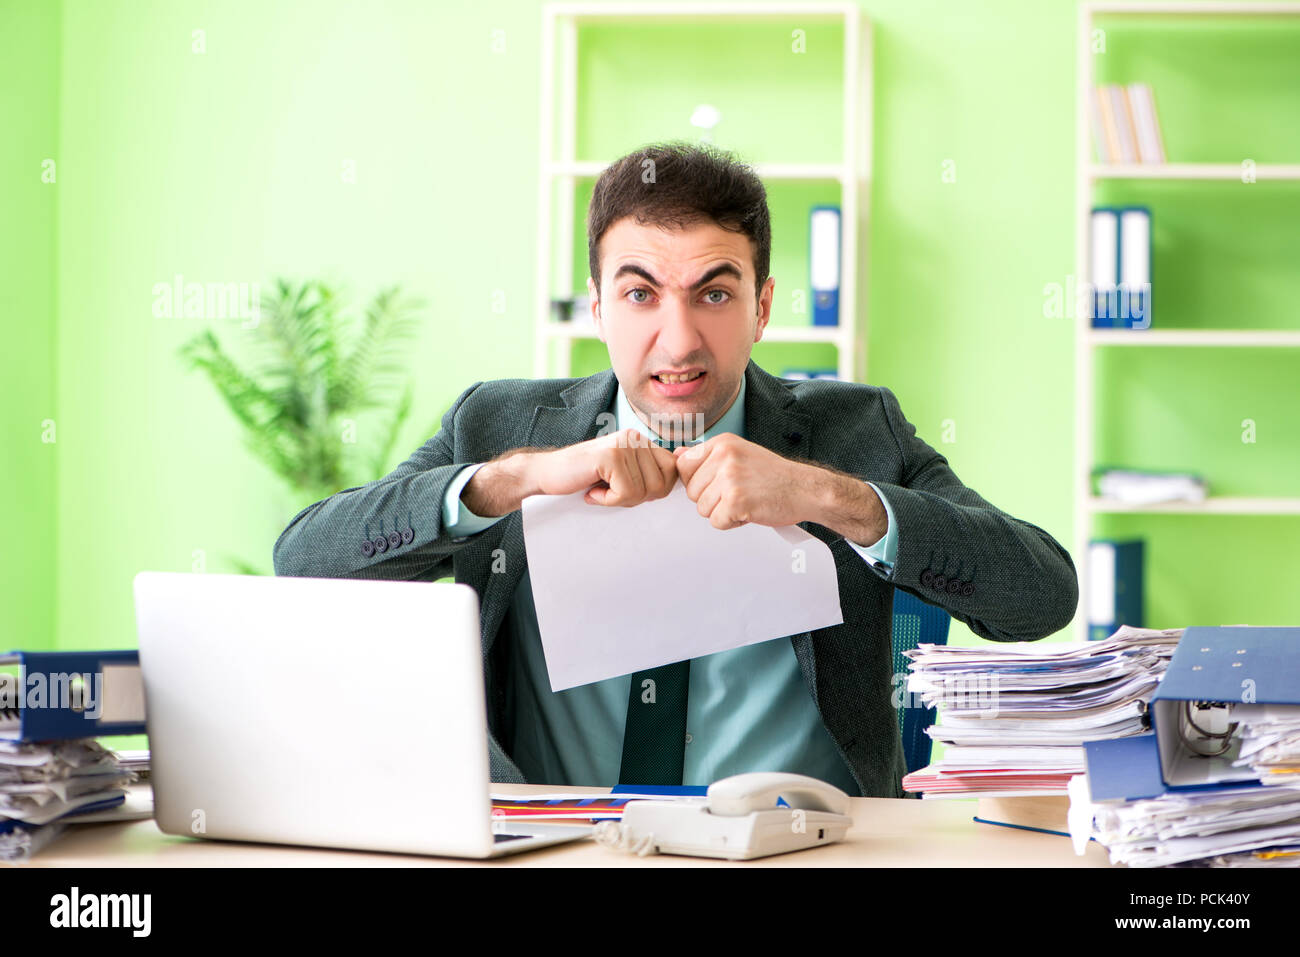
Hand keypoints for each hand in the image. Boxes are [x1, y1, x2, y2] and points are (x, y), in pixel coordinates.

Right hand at [529, 428, 678, 506]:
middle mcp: (635, 438)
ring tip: (600, 490)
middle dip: (637, 498)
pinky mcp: (610, 455)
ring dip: (619, 500)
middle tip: (611, 491)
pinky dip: (607, 500)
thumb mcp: (624, 476)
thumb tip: (683, 484)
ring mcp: (623, 444)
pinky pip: (625, 492)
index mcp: (642, 442)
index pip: (673, 472)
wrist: (547, 474)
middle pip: (661, 485)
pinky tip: (592, 491)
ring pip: (643, 491)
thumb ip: (650, 475)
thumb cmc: (585, 478)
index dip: (655, 490)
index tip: (629, 490)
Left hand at [672, 433, 814, 529]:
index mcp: (722, 443)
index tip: (717, 484)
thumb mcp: (738, 455)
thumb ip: (705, 456)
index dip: (697, 482)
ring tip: (746, 500)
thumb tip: (676, 455)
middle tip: (739, 493)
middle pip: (691, 492)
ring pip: (702, 509)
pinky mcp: (736, 501)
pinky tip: (750, 511)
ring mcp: (730, 479)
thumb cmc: (774, 476)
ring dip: (723, 512)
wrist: (805, 489)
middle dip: (712, 500)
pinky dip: (732, 522)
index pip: (684, 466)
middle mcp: (724, 457)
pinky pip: (717, 522)